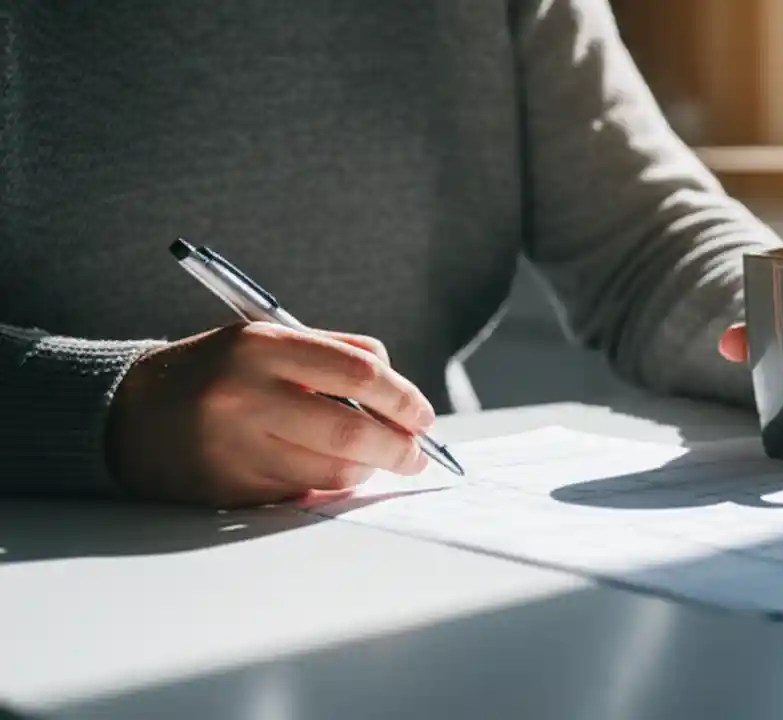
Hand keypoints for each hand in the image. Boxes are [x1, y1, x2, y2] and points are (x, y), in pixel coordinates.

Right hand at [106, 323, 434, 506]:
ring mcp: (236, 448)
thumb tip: (403, 395)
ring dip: (367, 469)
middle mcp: (246, 396)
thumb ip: (337, 355)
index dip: (403, 398)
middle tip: (417, 454)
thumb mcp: (268, 340)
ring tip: (372, 459)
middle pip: (352, 431)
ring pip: (334, 470)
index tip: (424, 416)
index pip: (358, 374)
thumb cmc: (219, 372)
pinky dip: (329, 483)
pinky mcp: (231, 489)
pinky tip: (326, 470)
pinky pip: (304, 491)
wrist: (128, 416)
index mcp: (260, 346)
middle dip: (399, 448)